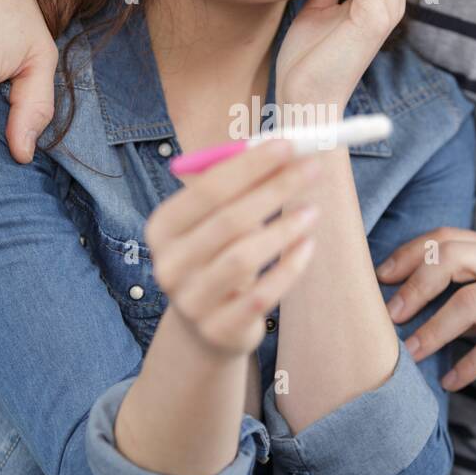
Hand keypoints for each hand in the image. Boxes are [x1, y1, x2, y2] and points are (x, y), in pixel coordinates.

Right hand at [144, 138, 324, 356]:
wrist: (205, 327)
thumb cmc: (218, 255)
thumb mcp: (219, 220)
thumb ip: (243, 185)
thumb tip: (287, 147)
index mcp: (163, 228)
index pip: (208, 189)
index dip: (250, 166)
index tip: (288, 145)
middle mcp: (169, 265)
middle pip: (229, 221)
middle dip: (275, 189)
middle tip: (312, 168)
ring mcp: (191, 301)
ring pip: (244, 258)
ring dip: (284, 229)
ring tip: (312, 210)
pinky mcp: (218, 329)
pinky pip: (262, 294)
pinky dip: (290, 267)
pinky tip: (308, 245)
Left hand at [377, 227, 475, 389]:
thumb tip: (436, 317)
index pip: (447, 238)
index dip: (409, 253)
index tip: (380, 276)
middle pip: (449, 259)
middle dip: (411, 287)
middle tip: (387, 316)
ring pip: (468, 301)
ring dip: (433, 330)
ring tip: (409, 355)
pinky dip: (471, 363)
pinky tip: (453, 380)